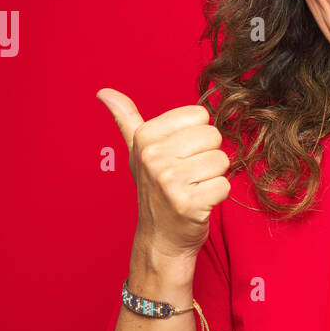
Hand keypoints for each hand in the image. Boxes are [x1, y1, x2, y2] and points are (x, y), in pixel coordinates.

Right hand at [96, 88, 230, 261]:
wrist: (161, 237)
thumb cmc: (155, 189)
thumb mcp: (137, 152)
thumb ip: (126, 119)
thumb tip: (105, 93)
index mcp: (145, 137)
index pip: (199, 115)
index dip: (197, 135)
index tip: (181, 154)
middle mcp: (154, 157)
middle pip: (213, 136)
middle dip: (208, 155)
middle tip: (190, 174)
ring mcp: (170, 181)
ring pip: (222, 160)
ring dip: (213, 177)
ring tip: (194, 188)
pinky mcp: (189, 204)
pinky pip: (224, 185)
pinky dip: (218, 196)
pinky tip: (200, 203)